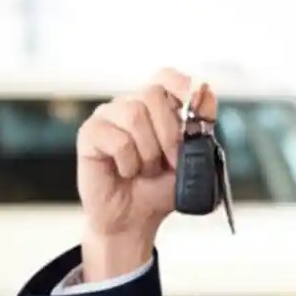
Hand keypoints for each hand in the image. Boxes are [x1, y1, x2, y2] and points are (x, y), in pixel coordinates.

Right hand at [75, 67, 218, 241]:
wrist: (136, 218)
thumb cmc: (161, 188)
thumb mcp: (193, 158)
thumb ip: (201, 125)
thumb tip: (206, 90)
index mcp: (158, 108)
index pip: (168, 77)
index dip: (182, 86)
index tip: (195, 108)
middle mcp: (131, 104)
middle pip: (152, 93)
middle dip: (169, 133)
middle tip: (171, 162)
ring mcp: (108, 116)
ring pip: (134, 114)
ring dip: (149, 151)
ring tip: (146, 170)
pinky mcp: (89, 133)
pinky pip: (117, 139)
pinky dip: (129, 162)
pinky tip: (126, 172)